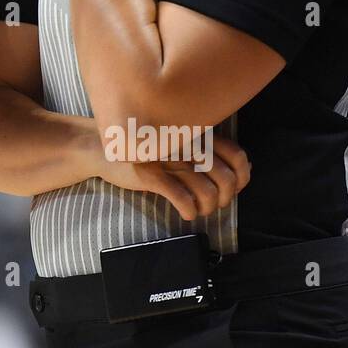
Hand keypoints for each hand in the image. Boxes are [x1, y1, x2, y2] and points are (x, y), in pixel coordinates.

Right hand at [94, 136, 251, 222]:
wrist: (102, 148)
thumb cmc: (146, 149)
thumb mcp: (179, 143)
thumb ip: (209, 151)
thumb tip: (245, 166)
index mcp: (196, 134)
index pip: (237, 156)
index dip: (242, 178)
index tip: (233, 188)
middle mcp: (185, 144)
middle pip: (225, 179)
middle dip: (223, 199)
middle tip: (211, 203)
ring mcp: (168, 159)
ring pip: (206, 192)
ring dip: (206, 208)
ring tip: (197, 209)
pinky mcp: (151, 175)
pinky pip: (181, 198)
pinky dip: (189, 210)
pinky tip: (184, 212)